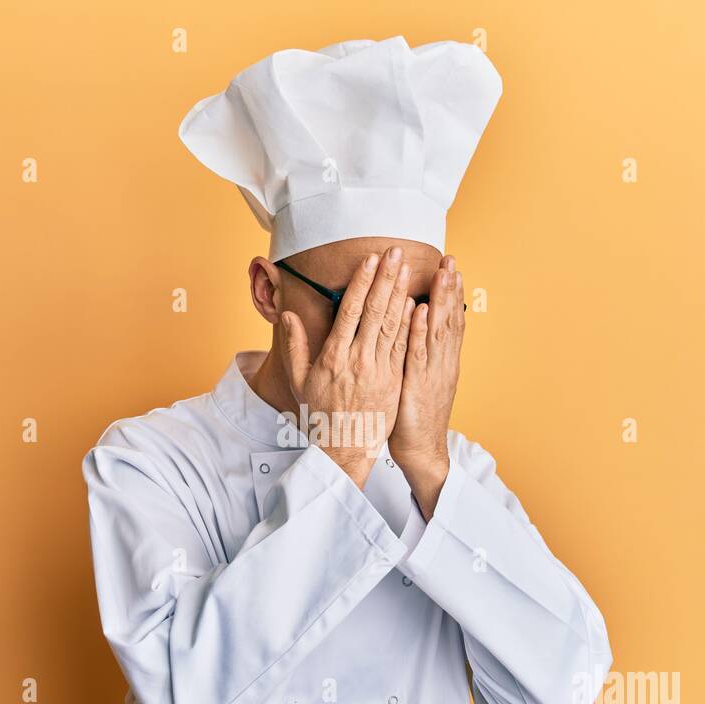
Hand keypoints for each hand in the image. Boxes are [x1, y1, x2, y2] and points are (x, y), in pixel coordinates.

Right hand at [277, 248, 414, 487]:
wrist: (343, 449)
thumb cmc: (321, 414)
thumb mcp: (299, 381)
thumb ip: (295, 345)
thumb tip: (288, 315)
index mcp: (333, 357)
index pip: (349, 311)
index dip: (361, 283)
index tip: (370, 261)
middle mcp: (357, 360)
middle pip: (374, 311)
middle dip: (385, 279)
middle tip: (395, 253)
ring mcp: (378, 371)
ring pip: (392, 325)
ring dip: (400, 294)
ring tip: (407, 269)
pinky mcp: (394, 382)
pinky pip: (403, 348)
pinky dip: (410, 324)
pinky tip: (417, 303)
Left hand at [392, 255, 463, 518]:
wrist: (421, 451)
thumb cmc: (413, 417)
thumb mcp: (418, 381)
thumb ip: (418, 353)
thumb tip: (413, 325)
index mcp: (441, 361)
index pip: (449, 321)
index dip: (451, 294)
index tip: (451, 268)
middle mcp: (441, 363)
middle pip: (448, 320)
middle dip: (449, 288)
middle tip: (451, 259)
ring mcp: (432, 374)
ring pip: (437, 331)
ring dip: (439, 300)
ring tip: (442, 273)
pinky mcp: (418, 386)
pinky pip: (417, 354)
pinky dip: (419, 331)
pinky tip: (418, 310)